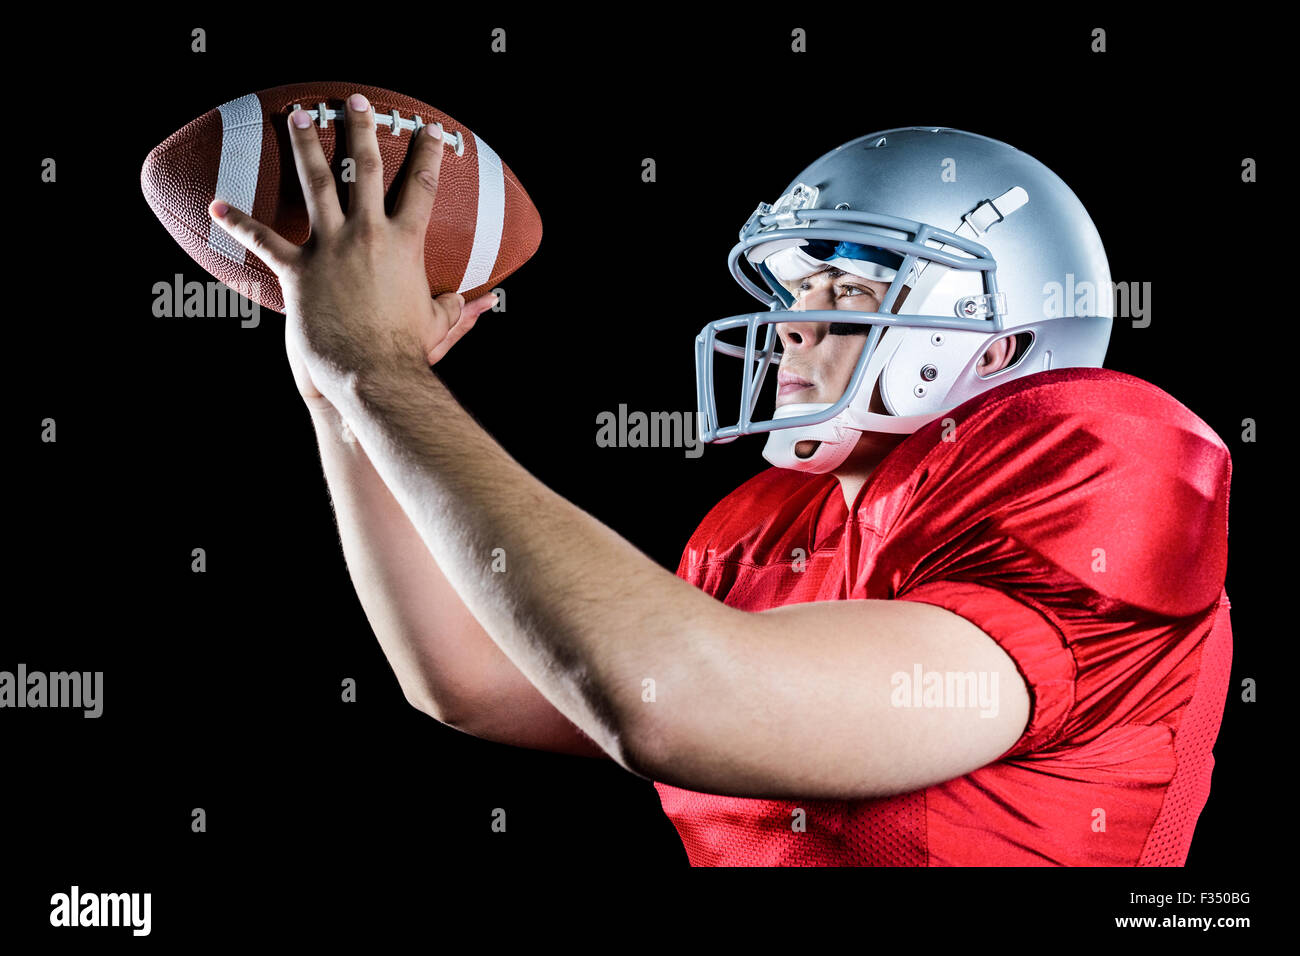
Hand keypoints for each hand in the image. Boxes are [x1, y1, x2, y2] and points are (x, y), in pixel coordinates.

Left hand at [207, 92, 497, 408]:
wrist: (372, 372)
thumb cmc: (407, 351)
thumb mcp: (439, 323)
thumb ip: (458, 306)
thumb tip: (481, 300)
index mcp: (404, 243)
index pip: (421, 186)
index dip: (429, 153)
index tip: (429, 129)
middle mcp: (367, 234)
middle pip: (364, 168)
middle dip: (360, 128)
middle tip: (354, 100)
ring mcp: (330, 248)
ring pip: (315, 184)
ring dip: (306, 147)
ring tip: (299, 118)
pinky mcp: (298, 271)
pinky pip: (264, 241)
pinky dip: (239, 223)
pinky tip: (216, 206)